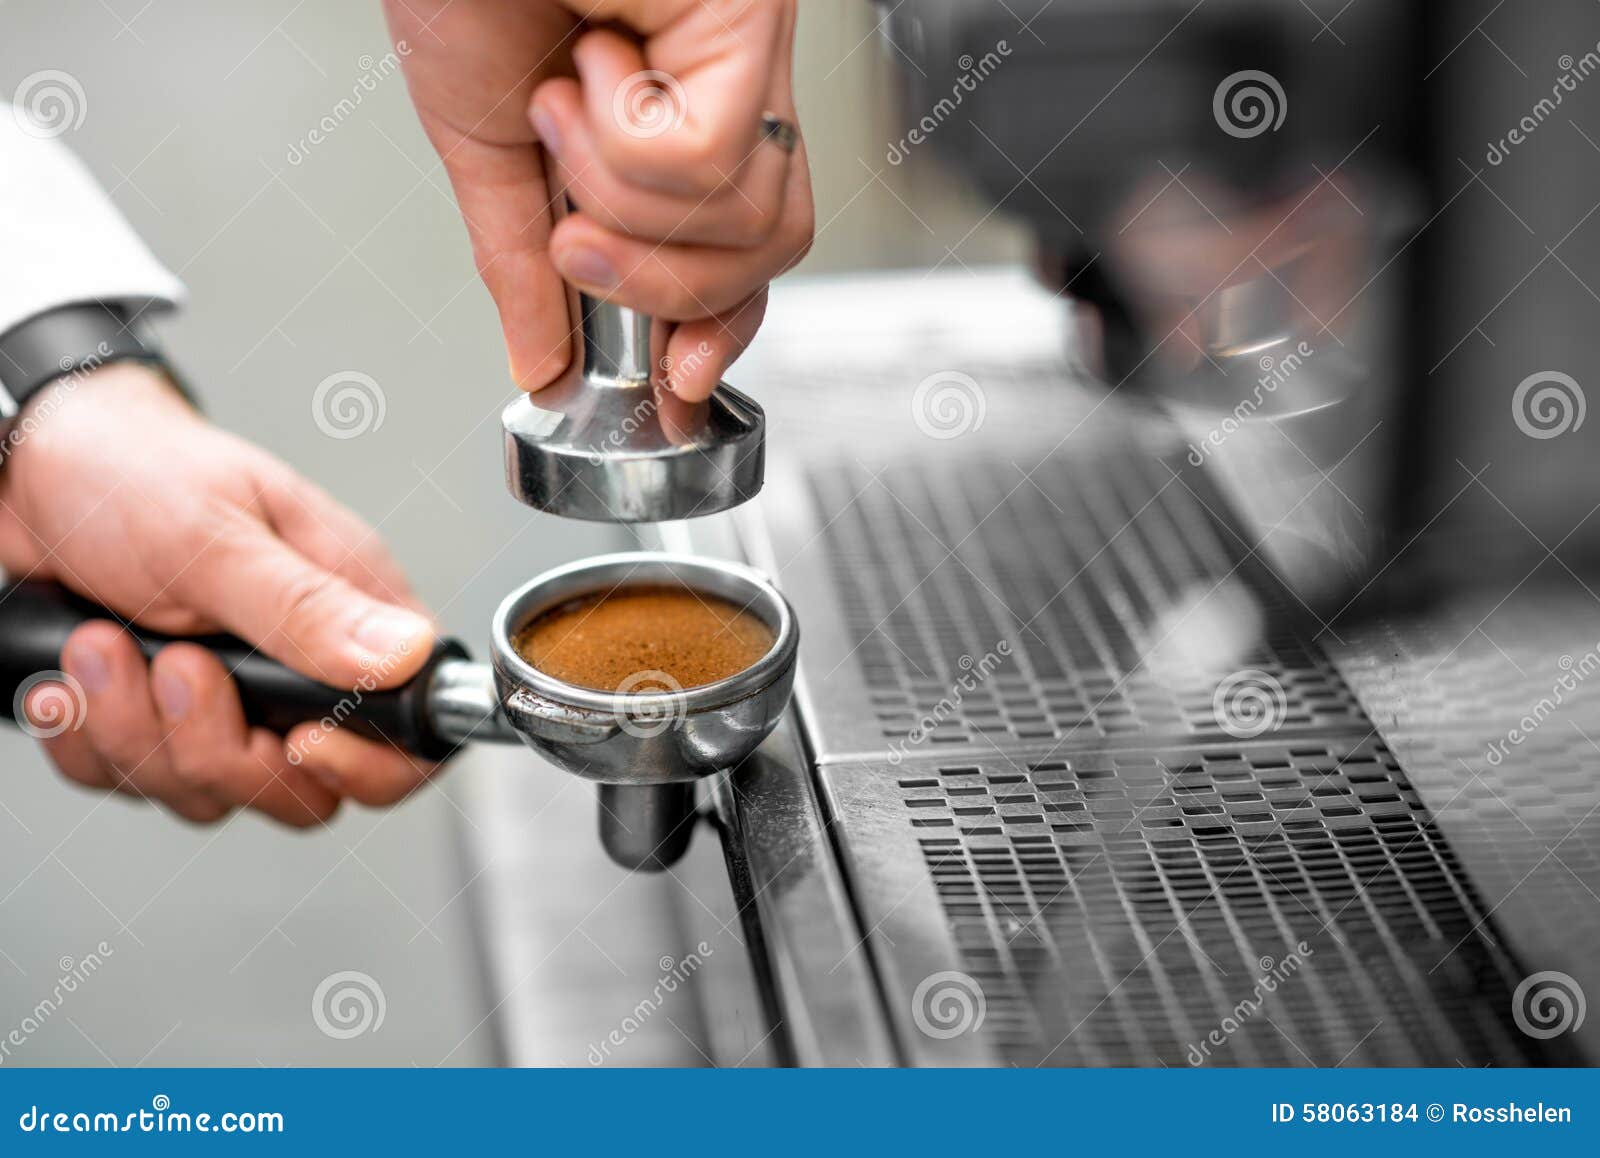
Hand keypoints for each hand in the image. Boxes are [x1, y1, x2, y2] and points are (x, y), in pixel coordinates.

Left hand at [0, 364, 440, 825]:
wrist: (27, 467)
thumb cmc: (132, 470)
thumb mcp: (216, 534)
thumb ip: (306, 608)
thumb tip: (406, 655)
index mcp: (349, 611)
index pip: (408, 733)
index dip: (366, 765)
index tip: (298, 740)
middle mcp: (301, 666)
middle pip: (302, 791)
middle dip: (216, 748)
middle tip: (175, 667)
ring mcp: (231, 702)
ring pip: (210, 792)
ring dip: (133, 732)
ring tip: (97, 645)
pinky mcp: (162, 720)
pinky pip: (134, 783)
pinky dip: (87, 740)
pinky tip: (69, 677)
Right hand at [383, 0, 812, 400]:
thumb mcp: (486, 149)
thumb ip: (521, 263)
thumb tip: (539, 363)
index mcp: (679, 126)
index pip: (741, 258)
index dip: (716, 326)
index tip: (677, 385)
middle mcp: (733, 94)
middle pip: (764, 255)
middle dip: (658, 284)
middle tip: (573, 238)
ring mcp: (754, 57)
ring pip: (741, 220)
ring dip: (620, 196)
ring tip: (565, 110)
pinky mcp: (756, 20)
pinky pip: (706, 159)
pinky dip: (620, 135)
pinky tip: (592, 62)